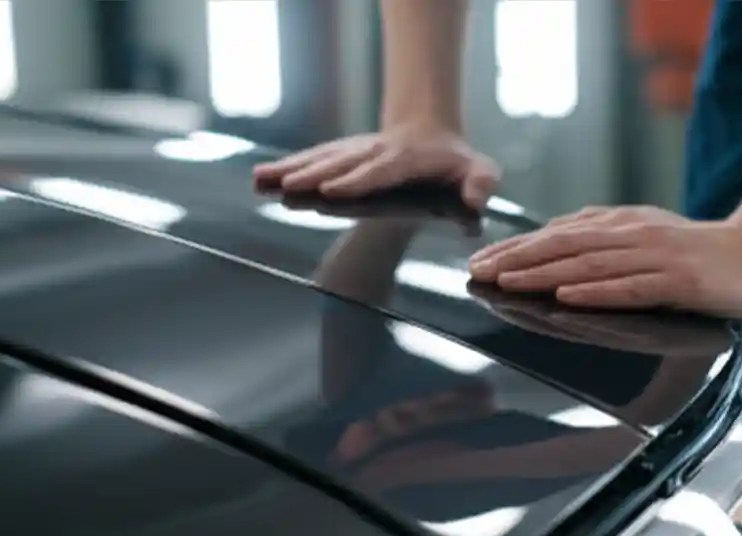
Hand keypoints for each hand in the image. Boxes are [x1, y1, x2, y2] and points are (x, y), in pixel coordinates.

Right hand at [252, 125, 500, 208]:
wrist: (429, 128)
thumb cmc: (456, 159)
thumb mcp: (478, 169)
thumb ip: (480, 183)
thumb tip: (476, 202)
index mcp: (405, 160)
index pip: (378, 171)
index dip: (356, 180)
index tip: (332, 190)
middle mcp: (374, 153)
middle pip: (341, 164)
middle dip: (314, 175)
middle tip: (289, 186)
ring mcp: (354, 151)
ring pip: (320, 159)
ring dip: (291, 169)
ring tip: (262, 180)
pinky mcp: (340, 154)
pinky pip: (312, 159)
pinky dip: (286, 167)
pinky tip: (261, 177)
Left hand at [468, 205, 741, 318]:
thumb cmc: (698, 253)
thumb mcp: (644, 239)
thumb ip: (602, 240)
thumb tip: (552, 243)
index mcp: (621, 225)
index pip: (558, 235)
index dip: (516, 247)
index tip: (479, 261)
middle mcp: (632, 235)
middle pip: (565, 246)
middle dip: (518, 258)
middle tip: (478, 271)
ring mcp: (656, 257)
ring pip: (590, 264)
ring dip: (546, 272)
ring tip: (509, 281)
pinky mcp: (679, 281)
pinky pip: (632, 287)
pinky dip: (598, 291)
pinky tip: (569, 297)